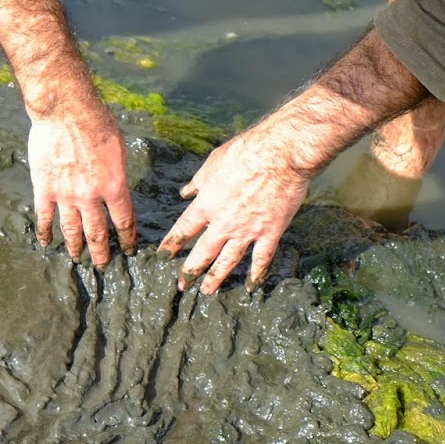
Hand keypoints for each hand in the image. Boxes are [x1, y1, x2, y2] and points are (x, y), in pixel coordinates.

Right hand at [28, 102, 137, 266]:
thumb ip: (117, 173)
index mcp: (114, 186)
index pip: (124, 221)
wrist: (64, 111)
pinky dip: (45, 233)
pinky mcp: (44, 189)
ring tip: (78, 259)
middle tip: (103, 265)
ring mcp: (65, 195)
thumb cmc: (95, 121)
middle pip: (97, 233)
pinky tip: (46, 243)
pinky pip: (44, 217)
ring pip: (72, 230)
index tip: (127, 249)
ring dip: (76, 247)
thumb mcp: (118, 148)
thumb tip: (116, 187)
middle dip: (101, 252)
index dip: (126, 238)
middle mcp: (91, 196)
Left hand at [157, 124, 315, 293]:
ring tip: (206, 292)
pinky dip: (256, 275)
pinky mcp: (270, 232)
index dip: (171, 244)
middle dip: (190, 270)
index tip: (162, 256)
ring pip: (228, 261)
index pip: (183, 229)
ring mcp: (248, 231)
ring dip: (216, 278)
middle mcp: (224, 223)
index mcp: (207, 204)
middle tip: (182, 285)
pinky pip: (261, 259)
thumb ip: (199, 181)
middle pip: (202, 252)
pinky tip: (250, 288)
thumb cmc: (246, 152)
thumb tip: (185, 192)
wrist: (282, 154)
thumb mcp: (214, 162)